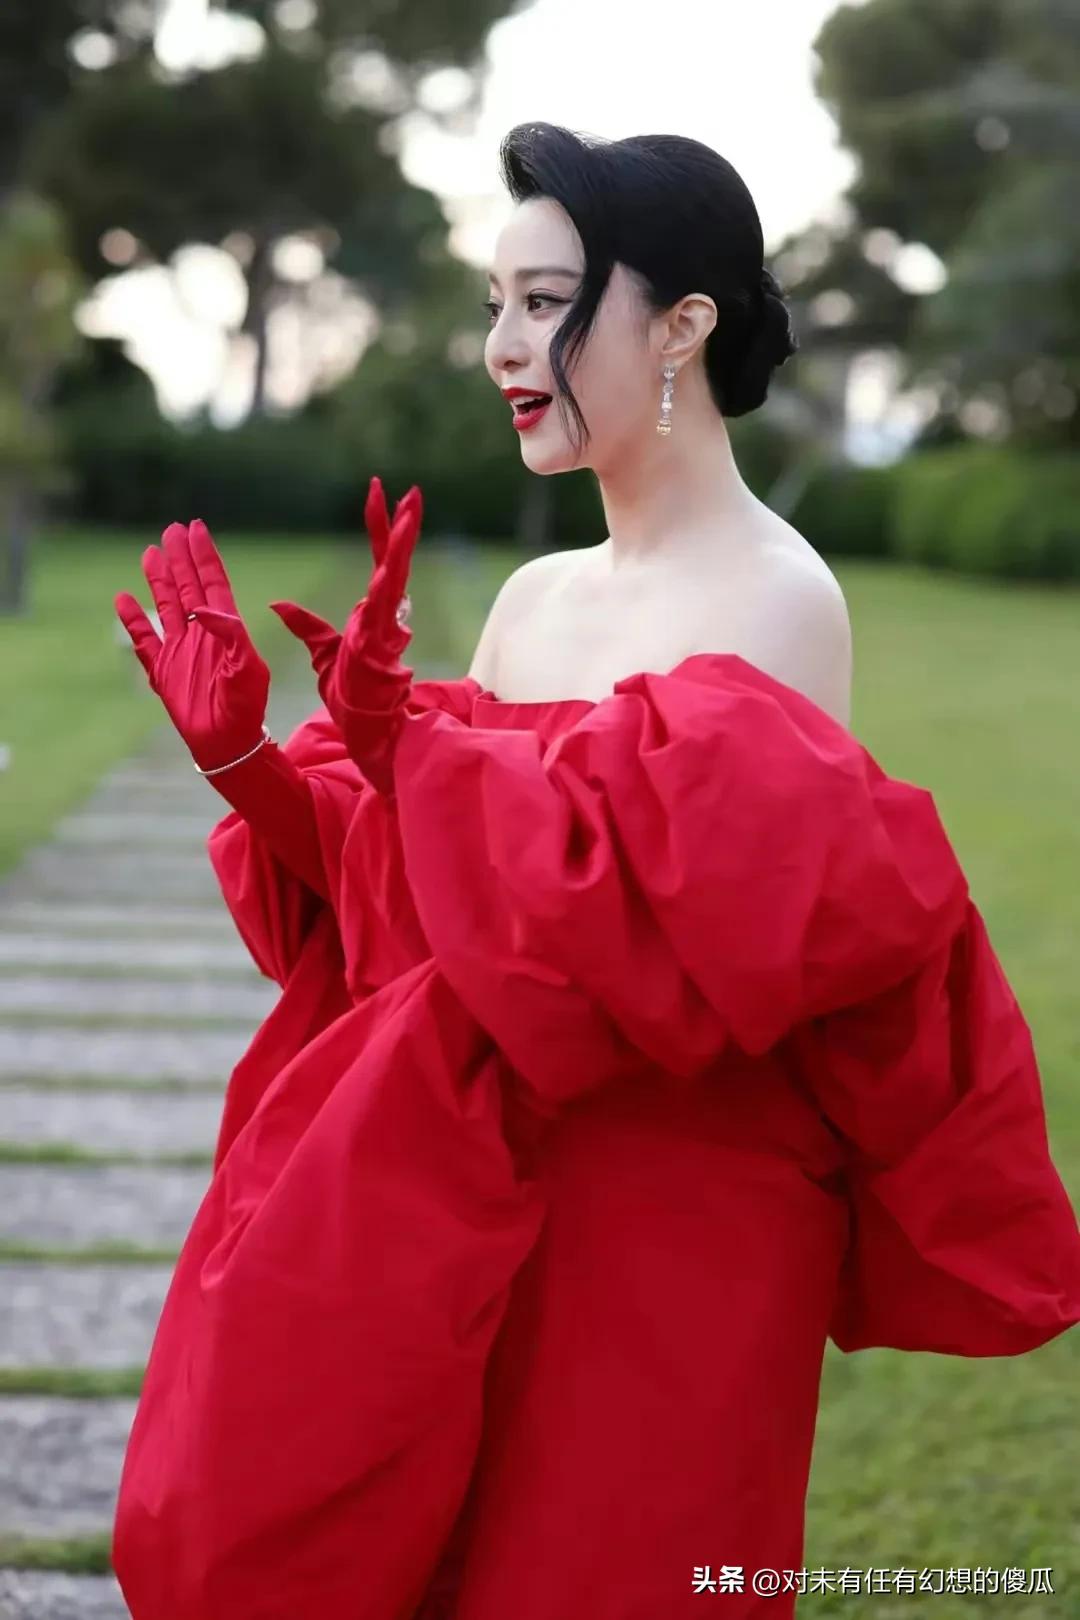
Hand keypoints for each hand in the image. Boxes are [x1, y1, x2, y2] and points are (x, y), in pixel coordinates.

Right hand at [115, 519, 270, 770]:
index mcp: (226, 629)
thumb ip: (231, 635)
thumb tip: (206, 609)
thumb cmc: (246, 707)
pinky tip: (123, 599)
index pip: (213, 582)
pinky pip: (143, 640)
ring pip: (166, 605)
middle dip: (181, 559)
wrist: (228, 742)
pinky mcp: (162, 670)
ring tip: (150, 553)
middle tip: (172, 530)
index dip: (204, 556)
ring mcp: (180, 650)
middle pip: (188, 586)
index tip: (196, 528)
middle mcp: (202, 634)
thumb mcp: (248, 667)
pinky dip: (132, 620)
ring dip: (159, 580)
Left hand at [270, 476, 419, 793]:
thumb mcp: (321, 651)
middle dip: (402, 525)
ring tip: (410, 513)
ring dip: (402, 545)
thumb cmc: (350, 694)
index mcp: (371, 611)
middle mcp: (383, 614)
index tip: (380, 493)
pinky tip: (386, 567)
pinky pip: (383, 611)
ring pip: (396, 577)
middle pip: (394, 560)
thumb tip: (278, 603)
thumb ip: (306, 625)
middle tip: (412, 491)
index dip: (379, 526)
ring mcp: (384, 628)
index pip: (379, 558)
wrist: (363, 727)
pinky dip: (386, 588)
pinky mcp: (378, 646)